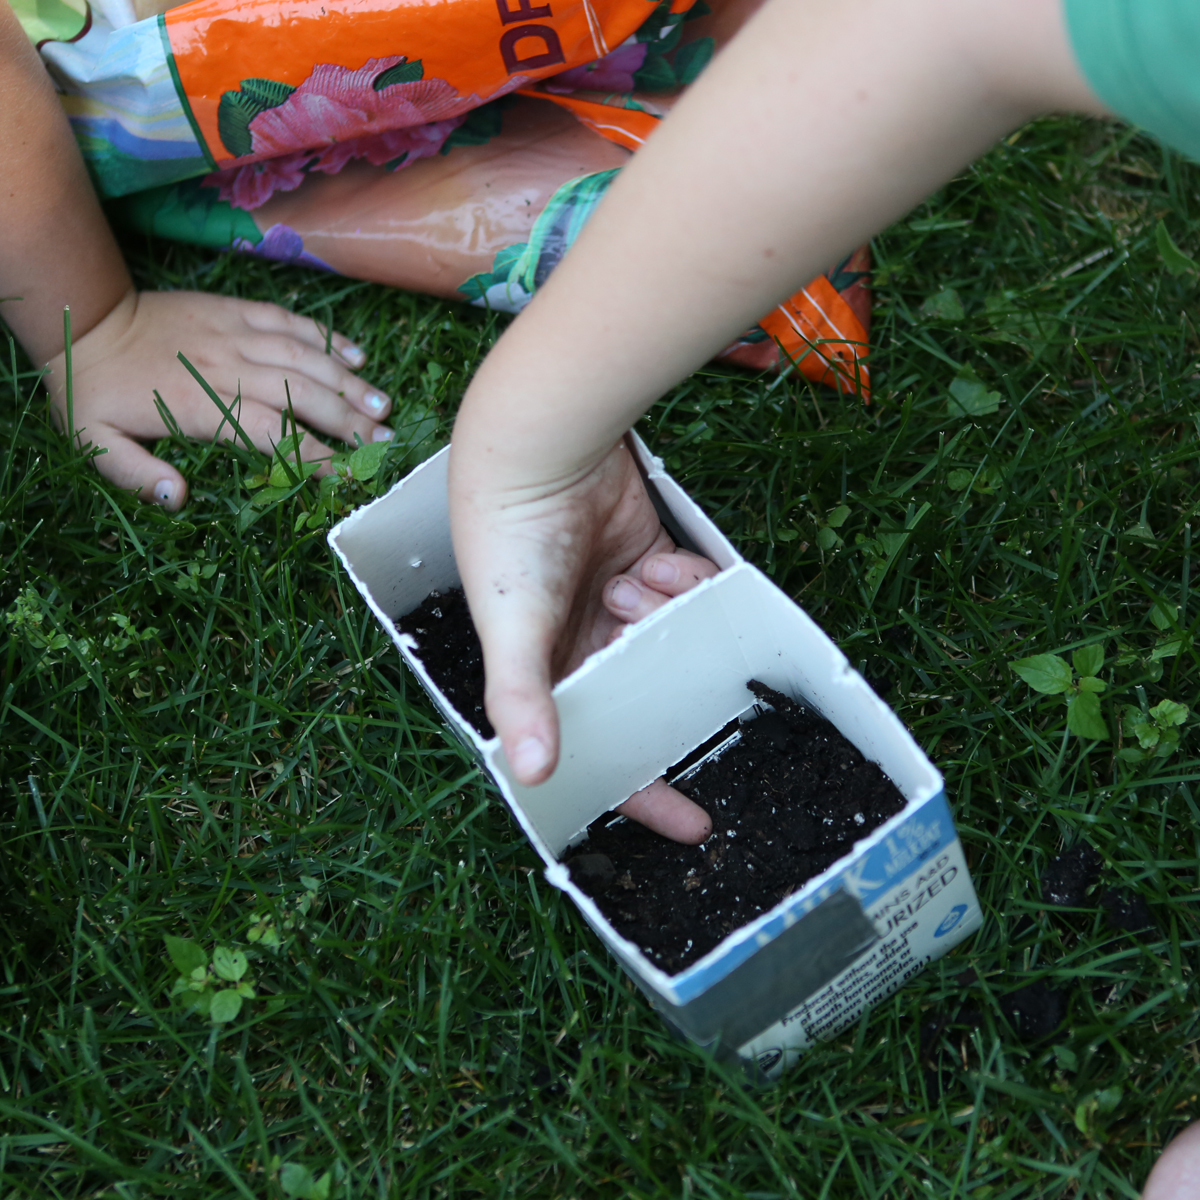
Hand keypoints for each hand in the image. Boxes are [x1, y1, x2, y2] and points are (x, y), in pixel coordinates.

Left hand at [43, 289, 392, 509]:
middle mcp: (228, 366)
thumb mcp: (95, 441)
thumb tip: (180, 498)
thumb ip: (136, 474)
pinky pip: (289, 320)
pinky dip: (325, 337)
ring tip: (383, 405)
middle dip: (348, 420)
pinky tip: (355, 354)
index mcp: (201, 404)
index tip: (347, 475)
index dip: (314, 456)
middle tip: (385, 442)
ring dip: (348, 381)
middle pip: (302, 394)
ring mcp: (235, 332)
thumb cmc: (94, 388)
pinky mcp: (236, 308)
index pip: (272, 433)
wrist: (82, 313)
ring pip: (305, 356)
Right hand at [449, 436, 718, 843]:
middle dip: (671, 690)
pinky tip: (653, 561)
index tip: (694, 826)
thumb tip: (533, 774)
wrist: (539, 446)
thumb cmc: (509, 541)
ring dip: (669, 619)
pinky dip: (684, 583)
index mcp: (548, 675)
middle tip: (685, 678)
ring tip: (633, 582)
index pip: (598, 750)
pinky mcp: (652, 563)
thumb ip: (521, 697)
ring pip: (678, 642)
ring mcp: (623, 606)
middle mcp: (587, 647)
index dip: (640, 790)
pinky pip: (692, 596)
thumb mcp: (512, 626)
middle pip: (652, 696)